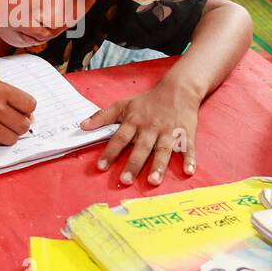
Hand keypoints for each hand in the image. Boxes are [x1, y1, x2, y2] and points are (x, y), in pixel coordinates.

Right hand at [0, 80, 35, 149]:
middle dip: (18, 125)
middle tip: (6, 122)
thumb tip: (30, 117)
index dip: (26, 110)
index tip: (20, 112)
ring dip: (7, 135)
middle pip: (24, 124)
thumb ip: (9, 99)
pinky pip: (0, 144)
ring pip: (14, 137)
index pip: (30, 104)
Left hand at [83, 77, 199, 185]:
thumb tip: (82, 126)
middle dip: (133, 164)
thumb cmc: (148, 101)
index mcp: (134, 121)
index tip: (100, 167)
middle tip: (126, 180)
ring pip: (163, 150)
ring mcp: (169, 132)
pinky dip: (189, 159)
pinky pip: (188, 148)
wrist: (178, 90)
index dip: (110, 152)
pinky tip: (189, 171)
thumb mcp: (123, 105)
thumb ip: (102, 116)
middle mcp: (151, 128)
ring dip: (159, 166)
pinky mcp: (186, 134)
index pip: (120, 138)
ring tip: (153, 181)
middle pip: (141, 147)